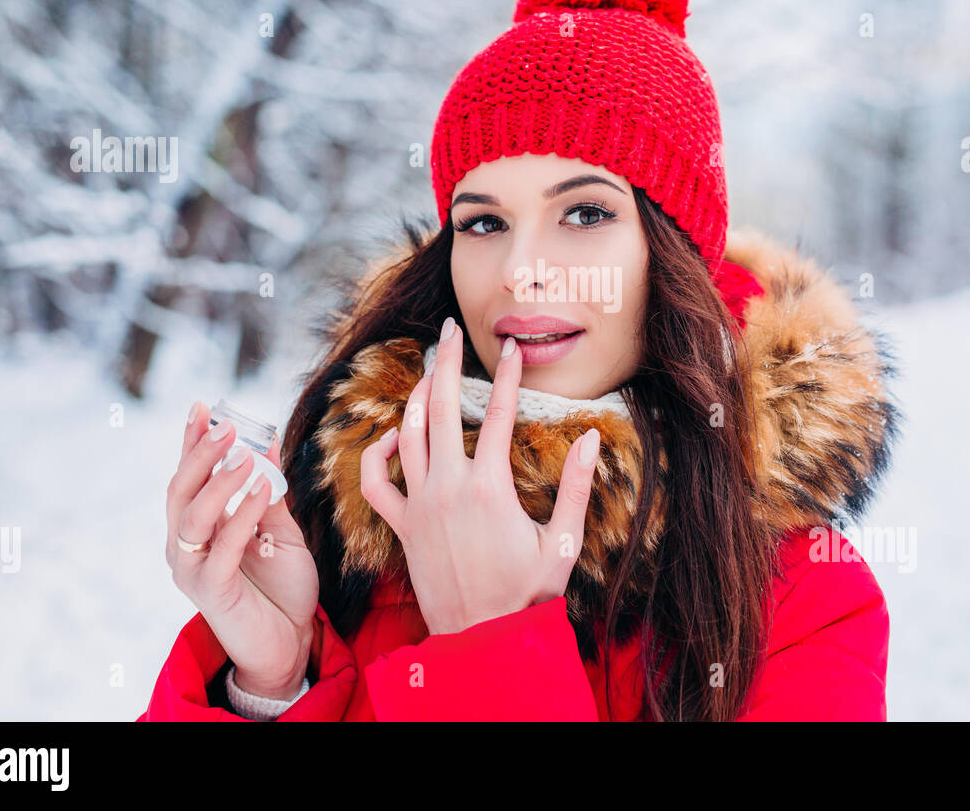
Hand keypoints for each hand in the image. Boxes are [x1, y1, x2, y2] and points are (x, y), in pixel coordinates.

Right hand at [165, 402, 318, 698]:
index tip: (202, 405)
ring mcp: (193, 569)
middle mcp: (185, 546)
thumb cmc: (282, 586)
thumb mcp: (280, 531)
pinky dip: (241, 515)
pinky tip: (262, 491)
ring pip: (192, 517)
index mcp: (198, 528)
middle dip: (201, 453)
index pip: (188, 476)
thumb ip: (269, 493)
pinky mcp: (211, 592)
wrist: (290, 641)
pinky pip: (222, 548)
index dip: (191, 441)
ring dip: (219, 482)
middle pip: (180, 490)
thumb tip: (266, 443)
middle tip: (228, 425)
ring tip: (246, 456)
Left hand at [359, 318, 601, 635]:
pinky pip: (378, 482)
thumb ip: (577, 487)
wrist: (483, 638)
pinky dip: (380, 452)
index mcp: (490, 488)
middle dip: (446, 362)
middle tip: (450, 330)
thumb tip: (592, 438)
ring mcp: (420, 505)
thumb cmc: (527, 593)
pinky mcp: (402, 526)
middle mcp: (449, 488)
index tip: (512, 348)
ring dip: (416, 395)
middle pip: (442, 408)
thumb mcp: (563, 542)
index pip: (499, 414)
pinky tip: (396, 435)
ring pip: (409, 434)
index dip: (507, 376)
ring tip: (428, 366)